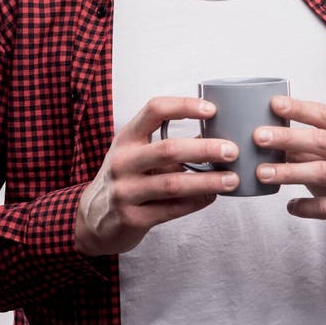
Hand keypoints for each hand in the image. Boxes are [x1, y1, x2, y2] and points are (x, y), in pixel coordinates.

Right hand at [75, 96, 238, 255]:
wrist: (93, 218)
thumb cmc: (126, 177)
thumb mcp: (136, 153)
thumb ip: (168, 143)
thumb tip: (217, 135)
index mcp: (126, 137)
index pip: (154, 110)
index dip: (184, 106)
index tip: (212, 109)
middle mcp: (123, 161)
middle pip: (169, 149)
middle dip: (205, 149)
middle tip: (232, 150)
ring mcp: (125, 191)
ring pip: (174, 184)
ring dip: (208, 181)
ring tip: (232, 179)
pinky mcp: (132, 218)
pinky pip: (172, 209)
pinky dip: (197, 202)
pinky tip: (212, 196)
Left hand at [254, 95, 325, 250]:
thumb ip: (304, 143)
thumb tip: (266, 132)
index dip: (299, 108)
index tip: (273, 104)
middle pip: (322, 141)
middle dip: (287, 137)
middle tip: (258, 137)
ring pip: (323, 172)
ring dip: (289, 172)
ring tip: (261, 173)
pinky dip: (306, 206)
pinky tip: (290, 206)